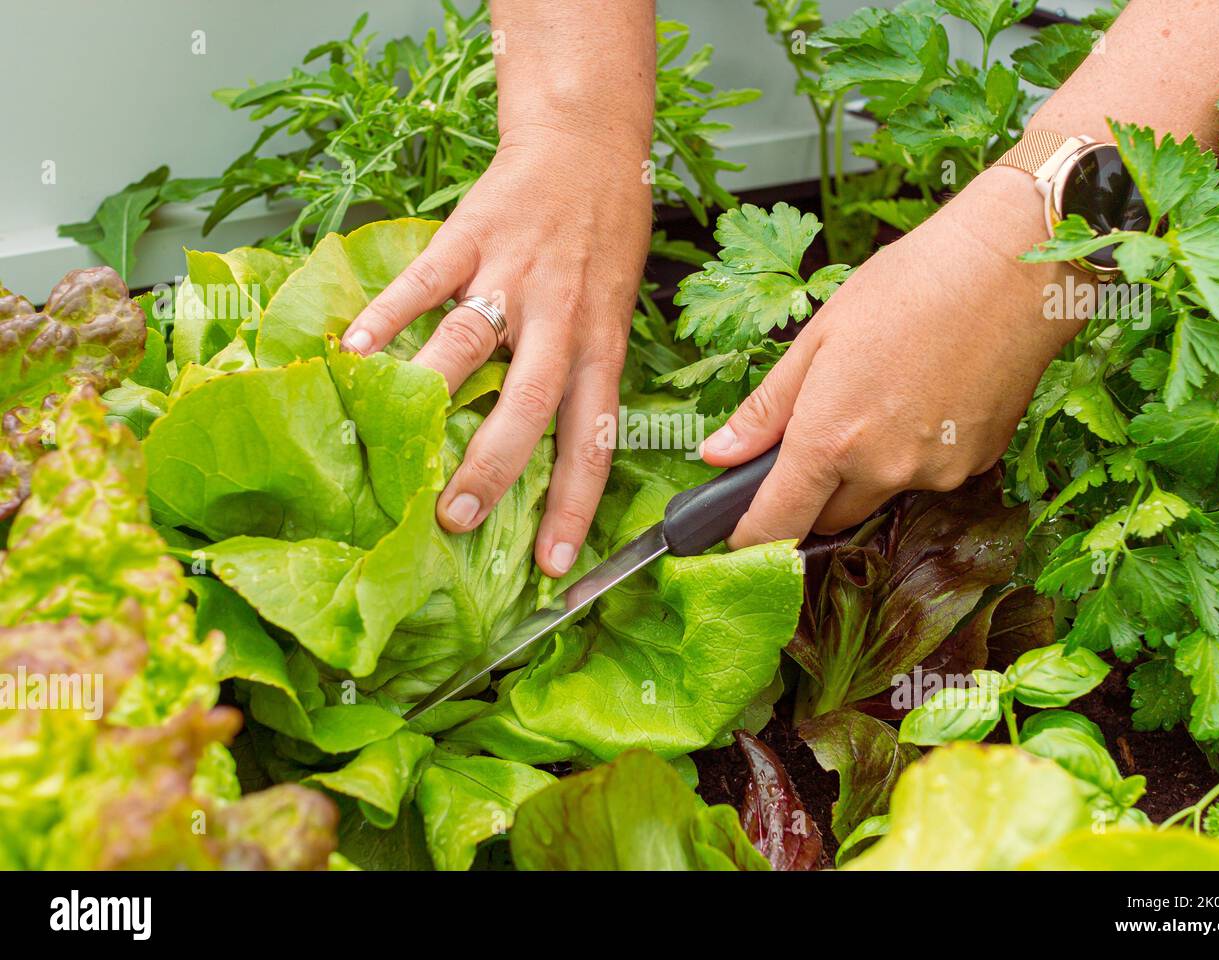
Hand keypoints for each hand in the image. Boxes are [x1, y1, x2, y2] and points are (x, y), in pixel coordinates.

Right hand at [342, 123, 650, 575]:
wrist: (589, 146)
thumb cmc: (608, 241)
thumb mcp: (616, 315)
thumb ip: (580, 375)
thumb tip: (537, 456)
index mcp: (600, 347)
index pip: (593, 440)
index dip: (575, 506)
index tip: (553, 566)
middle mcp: (561, 319)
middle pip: (528, 404)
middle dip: (492, 467)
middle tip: (452, 518)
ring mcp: (513, 277)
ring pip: (467, 343)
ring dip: (427, 394)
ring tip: (392, 443)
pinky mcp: (471, 237)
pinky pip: (422, 281)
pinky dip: (385, 316)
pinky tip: (351, 351)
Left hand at [700, 168, 1085, 547]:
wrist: (1014, 268)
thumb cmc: (910, 285)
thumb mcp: (817, 337)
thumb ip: (766, 409)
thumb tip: (718, 455)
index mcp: (831, 440)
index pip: (776, 525)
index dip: (749, 536)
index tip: (737, 532)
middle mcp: (883, 471)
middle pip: (828, 518)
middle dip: (809, 496)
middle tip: (812, 440)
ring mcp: (936, 474)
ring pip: (879, 497)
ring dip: (864, 473)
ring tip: (880, 397)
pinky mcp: (977, 464)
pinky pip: (926, 477)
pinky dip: (913, 456)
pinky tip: (923, 399)